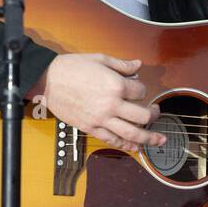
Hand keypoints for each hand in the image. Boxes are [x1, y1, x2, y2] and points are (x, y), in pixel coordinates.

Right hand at [41, 53, 166, 152]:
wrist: (48, 80)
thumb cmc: (72, 67)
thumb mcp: (100, 59)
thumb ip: (122, 65)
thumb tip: (138, 65)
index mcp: (115, 85)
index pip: (140, 91)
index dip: (143, 89)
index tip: (139, 88)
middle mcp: (111, 104)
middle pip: (142, 116)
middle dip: (153, 115)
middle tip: (156, 113)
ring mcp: (101, 119)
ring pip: (131, 133)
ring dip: (148, 138)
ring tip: (159, 140)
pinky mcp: (91, 128)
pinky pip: (112, 140)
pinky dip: (125, 145)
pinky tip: (135, 147)